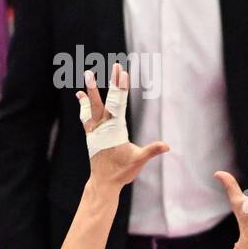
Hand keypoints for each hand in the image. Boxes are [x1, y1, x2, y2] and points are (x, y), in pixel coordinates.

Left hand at [78, 63, 168, 190]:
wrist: (103, 182)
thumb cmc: (122, 172)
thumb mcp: (138, 161)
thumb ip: (151, 151)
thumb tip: (167, 146)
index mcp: (115, 129)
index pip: (119, 104)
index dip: (121, 88)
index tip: (123, 73)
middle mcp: (102, 126)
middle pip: (106, 99)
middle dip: (112, 82)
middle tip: (114, 66)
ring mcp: (95, 130)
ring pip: (93, 106)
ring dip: (92, 90)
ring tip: (89, 74)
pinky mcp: (91, 134)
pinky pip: (86, 116)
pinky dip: (84, 104)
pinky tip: (81, 96)